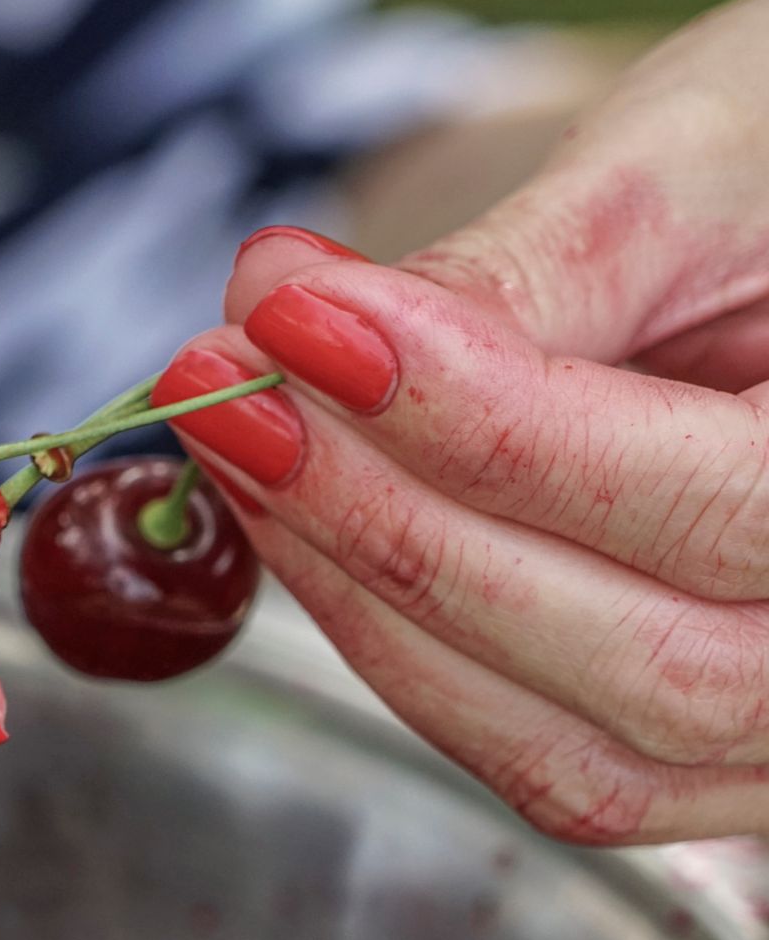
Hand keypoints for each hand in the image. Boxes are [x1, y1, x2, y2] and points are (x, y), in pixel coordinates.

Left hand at [163, 0, 768, 845]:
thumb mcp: (702, 177)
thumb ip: (523, 276)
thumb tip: (288, 316)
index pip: (712, 505)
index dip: (480, 422)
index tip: (298, 315)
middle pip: (639, 664)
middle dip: (391, 522)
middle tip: (228, 383)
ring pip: (569, 745)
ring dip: (365, 597)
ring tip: (239, 436)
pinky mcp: (694, 762)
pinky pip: (538, 752)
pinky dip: (396, 647)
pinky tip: (298, 522)